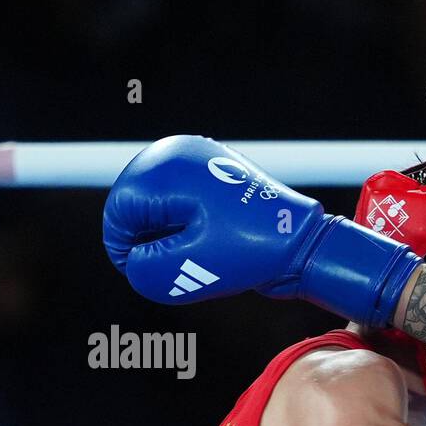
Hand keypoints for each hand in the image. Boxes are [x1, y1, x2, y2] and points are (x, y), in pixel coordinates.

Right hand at [103, 135, 418, 324]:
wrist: (305, 239)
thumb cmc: (251, 251)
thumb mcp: (192, 268)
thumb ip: (149, 269)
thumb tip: (132, 265)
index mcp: (166, 169)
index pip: (119, 211)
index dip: (125, 249)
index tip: (145, 273)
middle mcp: (178, 152)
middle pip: (137, 203)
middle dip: (149, 240)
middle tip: (177, 268)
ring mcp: (197, 157)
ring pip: (160, 203)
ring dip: (168, 234)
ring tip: (197, 257)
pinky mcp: (213, 170)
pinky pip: (182, 200)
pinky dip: (185, 224)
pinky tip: (208, 243)